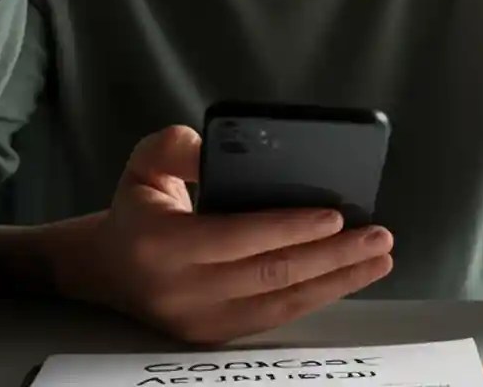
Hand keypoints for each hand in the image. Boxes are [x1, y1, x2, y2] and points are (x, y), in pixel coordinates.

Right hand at [45, 126, 394, 343]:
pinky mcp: (214, 335)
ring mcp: (199, 321)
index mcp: (162, 244)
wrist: (104, 268)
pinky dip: (315, 296)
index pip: (238, 236)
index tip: (336, 214)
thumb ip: (178, 148)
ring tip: (378, 258)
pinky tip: (346, 277)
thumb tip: (219, 150)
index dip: (290, 227)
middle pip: (270, 274)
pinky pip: (275, 316)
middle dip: (332, 256)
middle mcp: (181, 290)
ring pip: (281, 302)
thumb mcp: (145, 163)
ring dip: (337, 281)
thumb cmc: (137, 207)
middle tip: (377, 236)